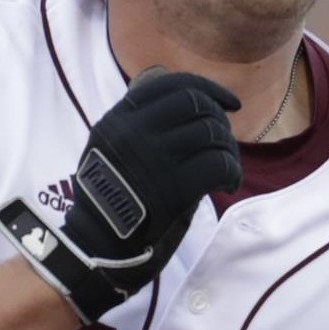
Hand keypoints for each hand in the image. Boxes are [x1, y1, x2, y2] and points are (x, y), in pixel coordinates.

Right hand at [0, 68, 241, 322]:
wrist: (96, 244)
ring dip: (228, 150)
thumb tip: (191, 105)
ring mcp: (154, 158)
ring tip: (226, 169)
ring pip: (212, 134)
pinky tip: (229, 184)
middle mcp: (135, 131)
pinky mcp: (173, 187)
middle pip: (197, 105)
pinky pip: (219, 164)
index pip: (172, 85)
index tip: (229, 104)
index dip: (208, 89)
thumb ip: (141, 125)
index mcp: (119, 118)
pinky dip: (232, 172)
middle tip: (224, 145)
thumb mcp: (111, 148)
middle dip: (220, 122)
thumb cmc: (110, 200)